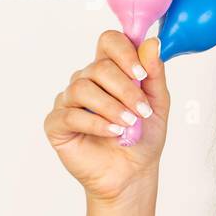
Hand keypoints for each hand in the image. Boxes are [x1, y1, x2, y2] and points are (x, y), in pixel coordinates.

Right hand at [43, 31, 169, 202]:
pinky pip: (70, 115)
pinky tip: (113, 132)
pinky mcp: (57, 124)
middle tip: (142, 111)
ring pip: (82, 88)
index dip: (124, 52)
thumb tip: (153, 42)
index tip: (142, 74)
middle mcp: (86, 81)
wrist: (133, 173)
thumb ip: (155, 73)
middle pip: (98, 67)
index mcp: (110, 71)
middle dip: (125, 89)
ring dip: (110, 106)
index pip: (109, 42)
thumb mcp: (158, 104)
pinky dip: (95, 123)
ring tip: (128, 124)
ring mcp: (68, 101)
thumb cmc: (143, 137)